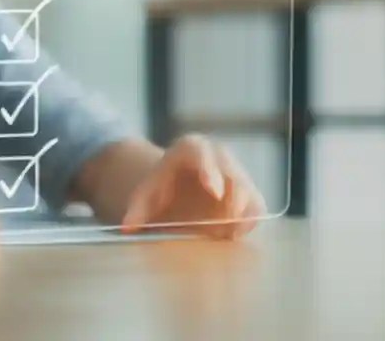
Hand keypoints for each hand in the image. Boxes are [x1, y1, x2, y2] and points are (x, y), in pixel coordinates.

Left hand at [120, 135, 266, 239]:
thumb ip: (137, 209)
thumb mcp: (145, 195)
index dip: (210, 170)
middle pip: (232, 172)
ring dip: (242, 213)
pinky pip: (257, 205)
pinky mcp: (248, 192)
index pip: (201, 152)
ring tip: (228, 234)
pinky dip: (248, 221)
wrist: (178, 185)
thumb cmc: (162, 185)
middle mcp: (218, 156)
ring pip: (249, 190)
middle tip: (225, 223)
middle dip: (233, 197)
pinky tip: (233, 235)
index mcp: (190, 148)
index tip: (215, 192)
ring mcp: (236, 172)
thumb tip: (127, 227)